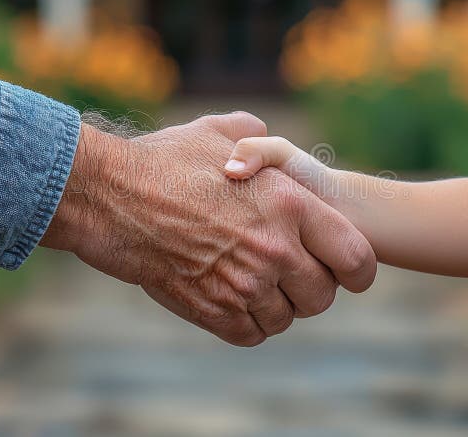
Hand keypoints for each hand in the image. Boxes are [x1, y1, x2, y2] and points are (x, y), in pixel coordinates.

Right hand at [40, 112, 375, 345]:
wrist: (111, 196)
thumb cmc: (163, 161)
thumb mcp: (216, 133)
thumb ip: (254, 137)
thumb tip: (263, 137)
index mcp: (291, 205)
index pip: (357, 258)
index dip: (356, 269)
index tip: (344, 270)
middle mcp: (276, 249)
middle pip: (322, 296)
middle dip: (310, 288)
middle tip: (286, 273)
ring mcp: (244, 284)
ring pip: (285, 319)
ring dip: (274, 306)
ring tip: (250, 282)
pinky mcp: (212, 310)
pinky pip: (251, 333)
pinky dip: (245, 323)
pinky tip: (229, 298)